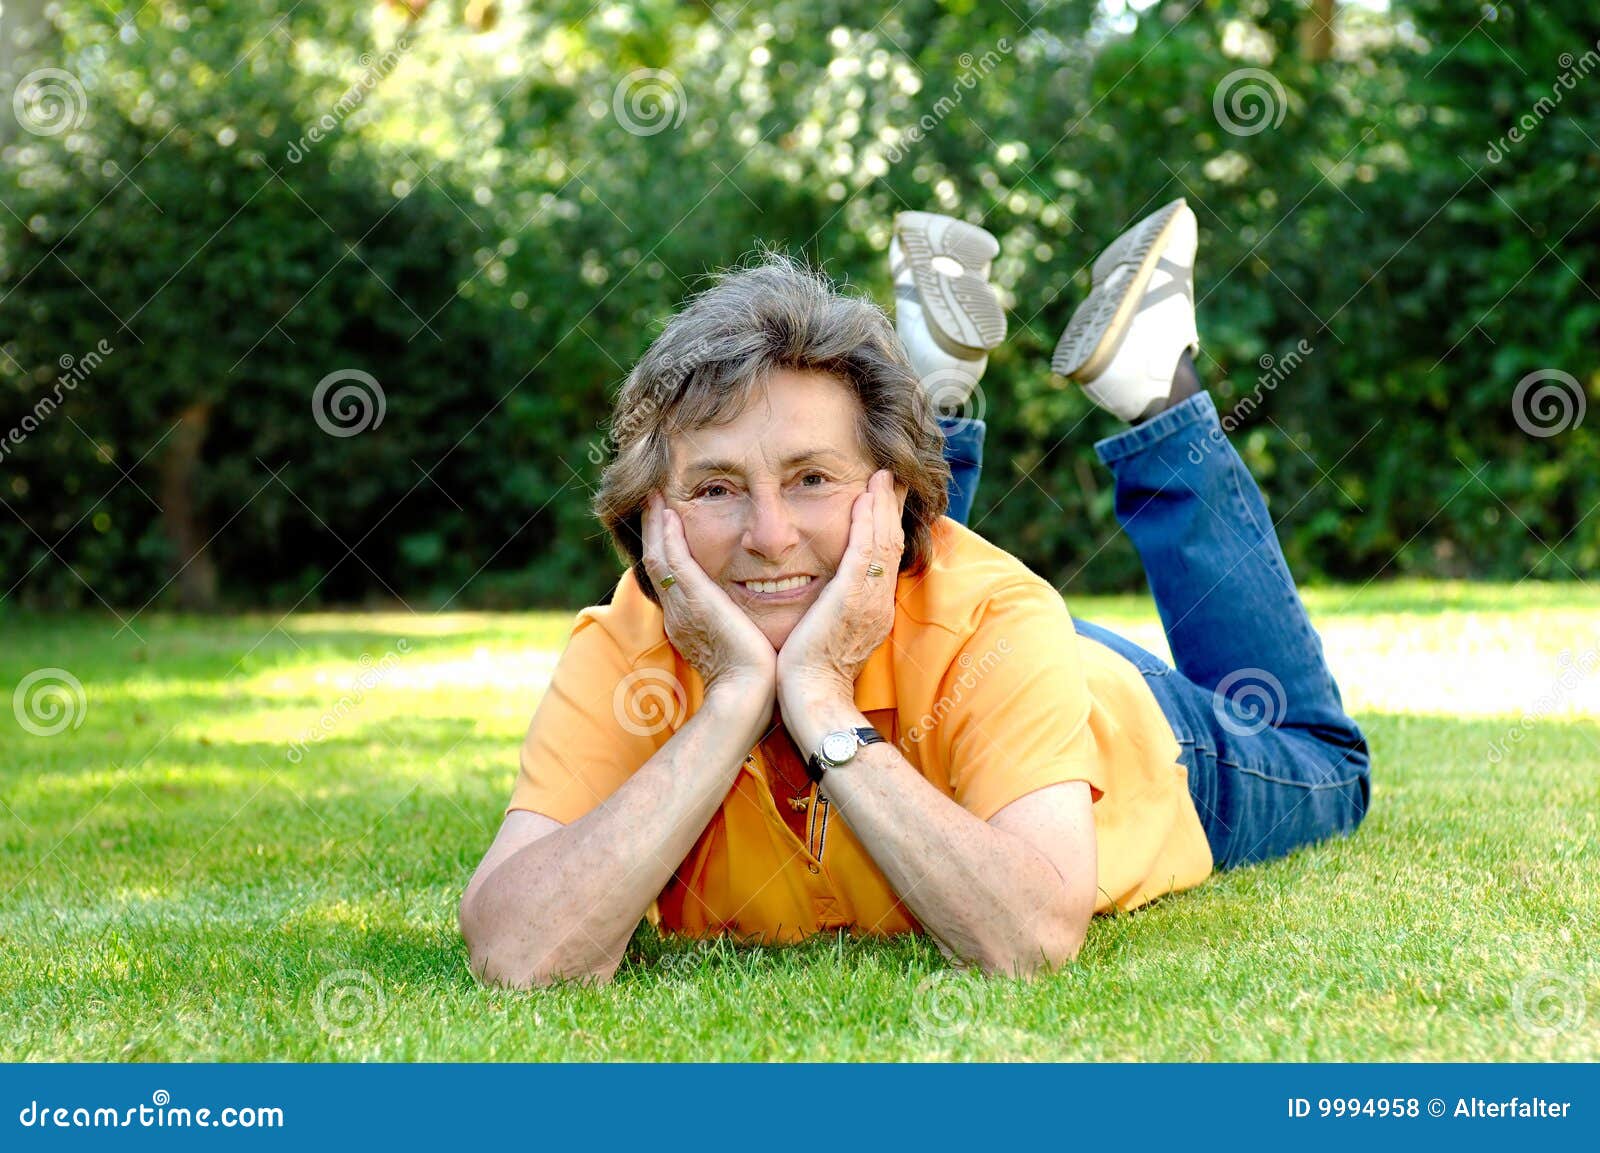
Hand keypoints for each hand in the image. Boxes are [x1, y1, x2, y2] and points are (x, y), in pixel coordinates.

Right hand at [641, 490, 776, 699]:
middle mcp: (678, 611)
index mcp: (688, 622)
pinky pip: (672, 559)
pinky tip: (666, 512)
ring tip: (653, 497)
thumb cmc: (756, 676)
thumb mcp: (744, 642)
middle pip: (657, 562)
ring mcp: (682, 605)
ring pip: (658, 555)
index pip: (672, 577)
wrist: (749, 694)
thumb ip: (742, 623)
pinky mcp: (693, 599)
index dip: (667, 550)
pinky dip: (665, 534)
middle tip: (651, 501)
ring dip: (654, 524)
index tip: (669, 526)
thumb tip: (760, 610)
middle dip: (652, 531)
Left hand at [777, 468, 905, 709]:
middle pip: (892, 544)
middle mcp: (879, 602)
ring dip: (882, 505)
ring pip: (884, 541)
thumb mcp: (827, 638)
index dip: (885, 528)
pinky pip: (866, 549)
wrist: (813, 699)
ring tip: (882, 476)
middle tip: (891, 477)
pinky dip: (868, 521)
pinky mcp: (852, 597)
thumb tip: (822, 601)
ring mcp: (869, 599)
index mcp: (873, 612)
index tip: (883, 501)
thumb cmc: (810, 676)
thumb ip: (831, 614)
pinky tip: (865, 497)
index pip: (884, 561)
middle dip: (891, 508)